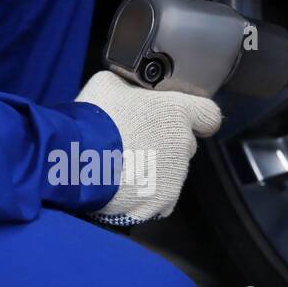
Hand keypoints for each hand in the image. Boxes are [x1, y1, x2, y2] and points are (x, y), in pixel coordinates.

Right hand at [74, 71, 221, 224]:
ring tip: (122, 164)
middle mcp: (182, 145)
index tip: (187, 120)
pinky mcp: (162, 202)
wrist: (78, 164)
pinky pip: (159, 197)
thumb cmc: (94, 121)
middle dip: (165, 144)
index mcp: (176, 113)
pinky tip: (123, 184)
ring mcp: (174, 177)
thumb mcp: (108, 84)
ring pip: (171, 172)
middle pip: (184, 145)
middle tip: (134, 141)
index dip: (198, 117)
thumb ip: (131, 88)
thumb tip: (129, 92)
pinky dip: (145, 193)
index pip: (209, 114)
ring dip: (153, 169)